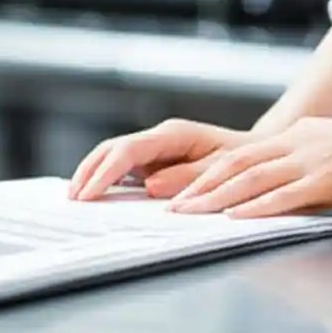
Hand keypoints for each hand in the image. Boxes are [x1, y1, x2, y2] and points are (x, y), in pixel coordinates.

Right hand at [68, 119, 252, 200]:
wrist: (259, 157)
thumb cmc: (244, 164)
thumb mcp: (222, 170)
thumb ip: (187, 178)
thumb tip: (151, 185)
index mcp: (173, 134)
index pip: (127, 150)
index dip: (104, 172)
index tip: (88, 194)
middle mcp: (160, 137)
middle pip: (112, 148)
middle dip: (89, 171)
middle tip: (72, 198)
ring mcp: (155, 148)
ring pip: (113, 155)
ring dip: (92, 174)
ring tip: (75, 197)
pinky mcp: (155, 161)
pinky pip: (123, 166)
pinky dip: (105, 178)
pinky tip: (93, 194)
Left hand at [169, 114, 331, 216]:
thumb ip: (309, 165)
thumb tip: (289, 185)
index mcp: (299, 135)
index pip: (242, 154)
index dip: (207, 171)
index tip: (182, 187)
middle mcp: (300, 142)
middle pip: (236, 164)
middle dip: (198, 184)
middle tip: (170, 202)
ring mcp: (315, 158)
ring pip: (253, 177)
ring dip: (216, 196)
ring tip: (189, 212)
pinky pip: (288, 193)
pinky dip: (258, 205)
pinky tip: (238, 216)